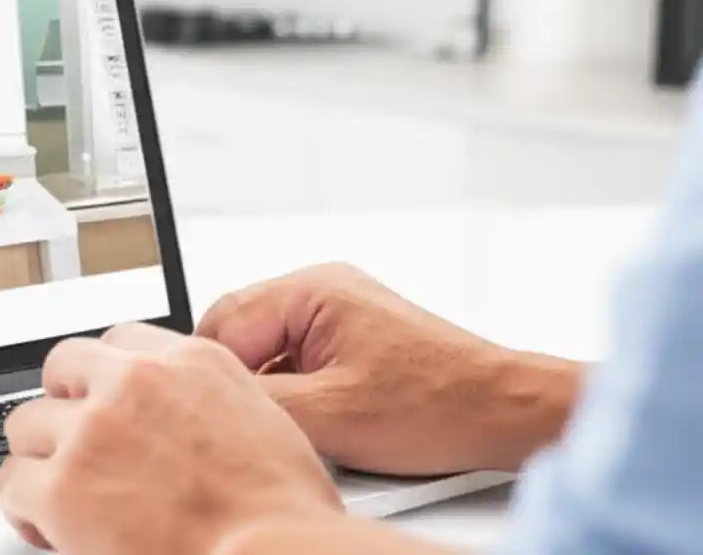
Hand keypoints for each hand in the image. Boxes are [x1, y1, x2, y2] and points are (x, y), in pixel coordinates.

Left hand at [0, 323, 342, 553]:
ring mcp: (92, 431)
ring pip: (26, 424)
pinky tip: (48, 527)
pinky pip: (10, 483)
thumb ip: (208, 400)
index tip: (105, 401)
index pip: (120, 341)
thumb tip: (187, 417)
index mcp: (189, 362)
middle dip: (65, 406)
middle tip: (75, 445)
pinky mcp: (62, 487)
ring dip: (40, 457)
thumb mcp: (262, 420)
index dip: (107, 379)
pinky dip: (24, 507)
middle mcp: (135, 383)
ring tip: (60, 494)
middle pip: (63, 368)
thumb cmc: (283, 511)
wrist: (274, 554)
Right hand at [197, 263, 580, 474]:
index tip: (213, 409)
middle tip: (252, 421)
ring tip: (296, 422)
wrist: (503, 411)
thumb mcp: (329, 415)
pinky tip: (315, 419)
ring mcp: (337, 309)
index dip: (213, 372)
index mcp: (311, 290)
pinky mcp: (351, 334)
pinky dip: (295, 388)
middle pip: (240, 331)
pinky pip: (296, 357)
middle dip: (242, 379)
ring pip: (267, 348)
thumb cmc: (437, 405)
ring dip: (270, 387)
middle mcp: (321, 289)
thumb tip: (209, 397)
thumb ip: (257, 400)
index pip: (221, 321)